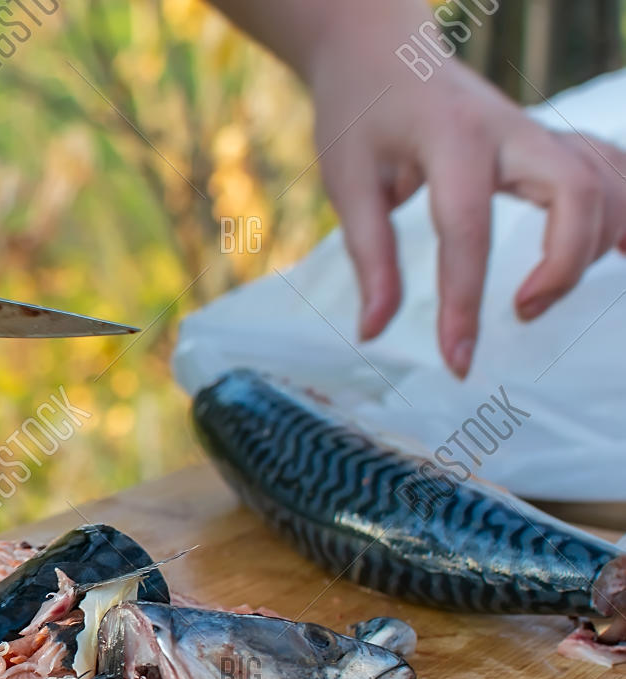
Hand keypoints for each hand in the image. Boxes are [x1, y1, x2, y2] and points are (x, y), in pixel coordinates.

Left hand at [309, 55, 625, 376]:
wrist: (381, 53)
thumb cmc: (360, 115)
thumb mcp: (347, 183)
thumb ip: (369, 256)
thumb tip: (374, 330)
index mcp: (451, 138)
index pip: (468, 228)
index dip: (465, 301)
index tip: (458, 358)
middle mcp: (510, 128)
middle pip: (577, 192)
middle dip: (563, 264)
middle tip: (519, 313)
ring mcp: (537, 130)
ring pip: (604, 181)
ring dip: (593, 245)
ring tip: (542, 295)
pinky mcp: (547, 139)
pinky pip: (607, 168)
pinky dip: (619, 211)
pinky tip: (613, 255)